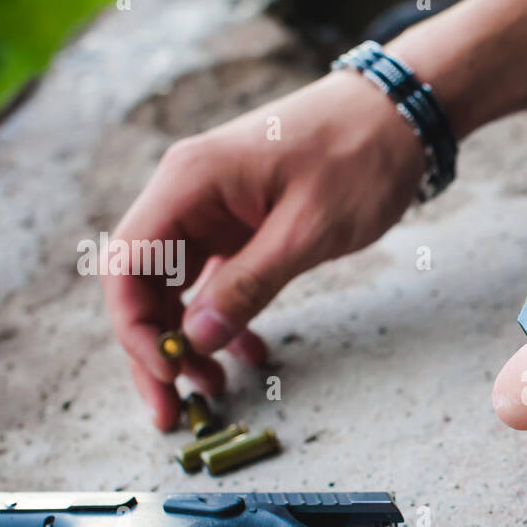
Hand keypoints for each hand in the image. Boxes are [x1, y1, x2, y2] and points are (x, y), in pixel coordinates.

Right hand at [101, 71, 425, 428]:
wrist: (399, 116)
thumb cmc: (358, 157)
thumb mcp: (308, 230)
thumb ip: (250, 285)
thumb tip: (198, 339)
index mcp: (189, 182)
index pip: (128, 264)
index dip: (134, 327)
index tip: (164, 375)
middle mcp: (188, 195)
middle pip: (143, 283)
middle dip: (154, 349)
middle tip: (171, 410)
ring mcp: (213, 210)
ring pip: (177, 287)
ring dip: (188, 341)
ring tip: (213, 391)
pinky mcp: (240, 225)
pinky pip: (215, 280)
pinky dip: (224, 319)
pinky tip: (246, 354)